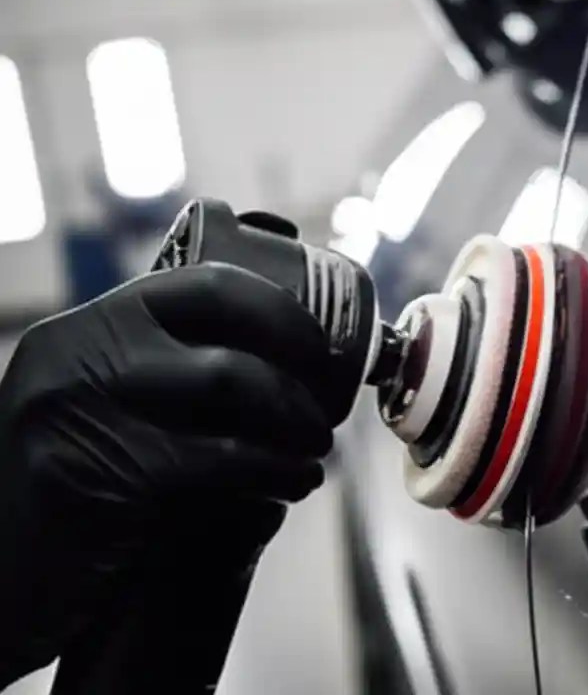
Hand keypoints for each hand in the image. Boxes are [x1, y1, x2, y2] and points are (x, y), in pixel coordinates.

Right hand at [0, 263, 335, 685]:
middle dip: (300, 373)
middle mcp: (79, 355)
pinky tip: (292, 484)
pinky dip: (276, 471)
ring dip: (296, 425)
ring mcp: (84, 411)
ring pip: (233, 388)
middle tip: (324, 411)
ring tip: (312, 453)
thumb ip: (163, 379)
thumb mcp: (96, 413)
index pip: (207, 285)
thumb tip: (282, 363)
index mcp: (86, 329)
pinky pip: (223, 459)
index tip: (319, 348)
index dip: (282, 313)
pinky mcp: (103, 476)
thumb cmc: (69, 496)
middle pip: (229, 337)